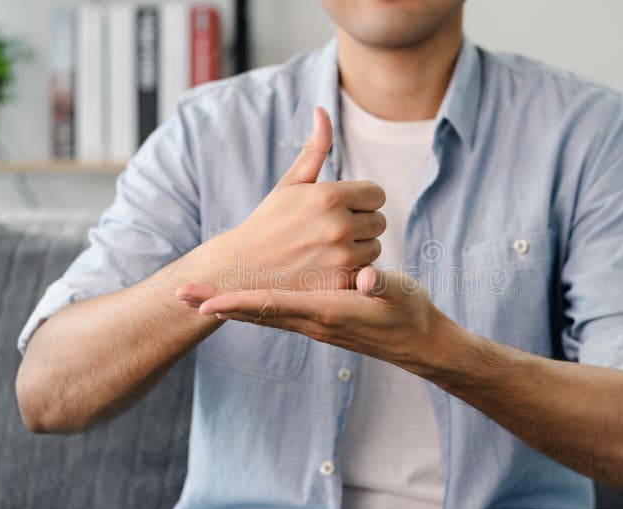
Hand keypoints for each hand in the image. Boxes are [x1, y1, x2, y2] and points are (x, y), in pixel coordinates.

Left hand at [177, 266, 455, 371]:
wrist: (416, 343)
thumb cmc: (408, 314)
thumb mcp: (399, 295)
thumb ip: (382, 287)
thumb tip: (368, 280)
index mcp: (328, 311)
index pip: (275, 306)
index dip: (239, 303)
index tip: (205, 303)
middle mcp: (313, 322)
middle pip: (257, 314)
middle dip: (218, 305)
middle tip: (181, 295)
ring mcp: (312, 324)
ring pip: (262, 316)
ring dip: (228, 308)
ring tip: (197, 299)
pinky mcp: (317, 322)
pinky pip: (275, 316)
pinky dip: (250, 310)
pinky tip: (238, 304)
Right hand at [191, 107, 386, 294]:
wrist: (243, 269)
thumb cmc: (269, 222)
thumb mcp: (290, 183)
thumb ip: (314, 149)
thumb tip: (321, 110)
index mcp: (329, 196)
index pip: (377, 194)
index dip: (362, 200)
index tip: (342, 208)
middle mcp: (338, 226)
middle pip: (379, 222)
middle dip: (361, 224)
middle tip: (331, 231)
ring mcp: (340, 257)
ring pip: (375, 248)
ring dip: (360, 249)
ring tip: (329, 250)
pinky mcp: (340, 283)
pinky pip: (366, 273)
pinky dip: (354, 272)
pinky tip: (329, 269)